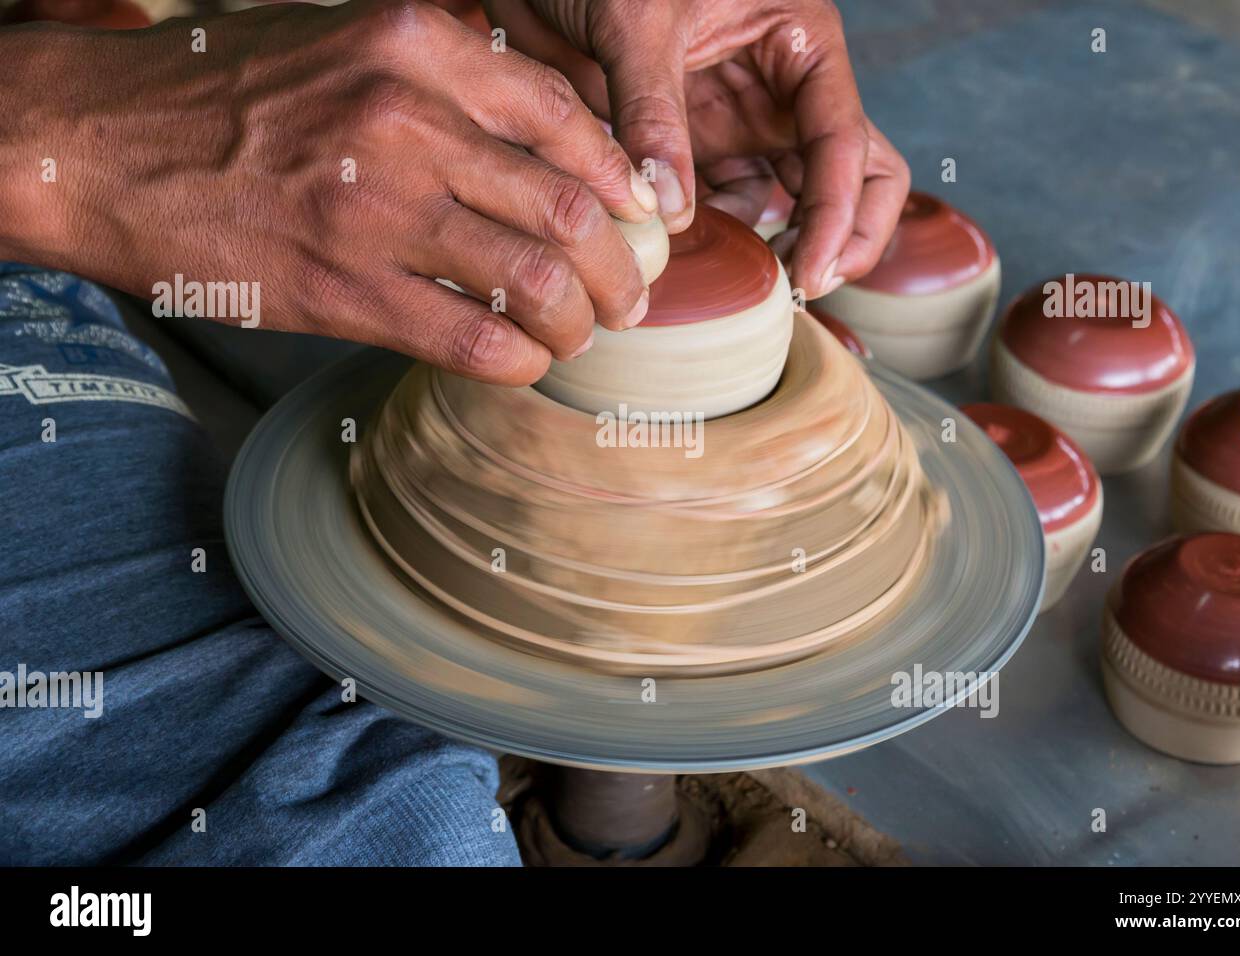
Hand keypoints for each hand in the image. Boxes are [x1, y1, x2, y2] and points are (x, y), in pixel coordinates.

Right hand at [0, 0, 660, 383]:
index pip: (564, 120)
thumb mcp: (345, 50)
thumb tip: (546, 159)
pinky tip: (520, 362)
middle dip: (621, 269)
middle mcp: (407, 121)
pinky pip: (475, 340)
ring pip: (538, 282)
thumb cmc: (231, 101)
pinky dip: (520, 361)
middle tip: (628, 296)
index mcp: (416, 49)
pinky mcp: (343, 290)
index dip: (621, 183)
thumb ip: (446, 88)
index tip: (640, 220)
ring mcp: (377, 210)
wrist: (102, 148)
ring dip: (578, 323)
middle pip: (571, 210)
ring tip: (577, 335)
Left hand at [482, 0, 910, 297]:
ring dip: (774, 242)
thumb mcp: (634, 22)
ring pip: (792, 197)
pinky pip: (726, 202)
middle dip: (845, 233)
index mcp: (800, 41)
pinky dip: (716, 233)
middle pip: (853, 173)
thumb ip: (653, 114)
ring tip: (742, 277)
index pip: (844, 141)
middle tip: (806, 284)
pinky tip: (690, 251)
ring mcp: (743, 118)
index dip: (839, 213)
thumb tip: (671, 213)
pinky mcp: (700, 143)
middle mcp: (784, 86)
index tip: (813, 271)